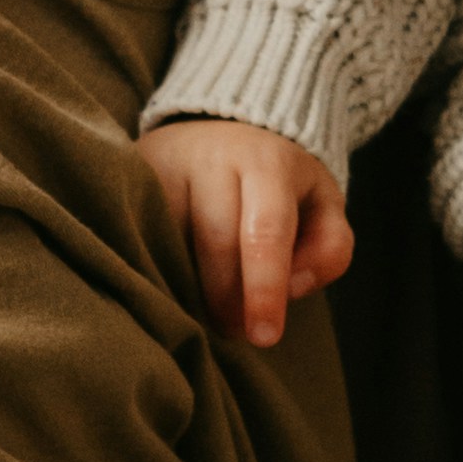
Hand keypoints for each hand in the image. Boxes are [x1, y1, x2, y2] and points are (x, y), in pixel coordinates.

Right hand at [141, 117, 354, 346]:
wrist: (226, 125)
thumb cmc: (282, 183)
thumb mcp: (324, 205)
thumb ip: (330, 250)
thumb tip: (292, 288)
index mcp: (268, 162)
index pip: (266, 231)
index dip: (264, 288)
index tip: (263, 337)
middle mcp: (212, 156)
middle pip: (216, 243)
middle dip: (227, 299)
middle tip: (235, 329)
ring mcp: (165, 164)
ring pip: (171, 242)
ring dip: (188, 288)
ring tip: (203, 307)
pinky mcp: (132, 174)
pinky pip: (139, 233)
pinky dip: (156, 268)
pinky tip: (170, 284)